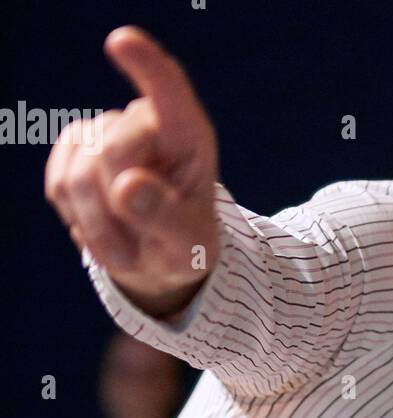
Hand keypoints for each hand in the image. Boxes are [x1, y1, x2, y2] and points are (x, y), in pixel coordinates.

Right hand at [45, 26, 219, 313]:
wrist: (157, 257)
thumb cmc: (183, 245)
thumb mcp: (189, 246)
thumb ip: (167, 218)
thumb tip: (127, 186)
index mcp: (187, 136)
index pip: (169, 92)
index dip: (146, 66)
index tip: (122, 41)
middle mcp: (143, 122)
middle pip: (112, 151)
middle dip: (122, 205)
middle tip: (147, 237)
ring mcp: (102, 131)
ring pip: (80, 177)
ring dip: (102, 226)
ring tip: (130, 240)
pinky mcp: (70, 149)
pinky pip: (59, 188)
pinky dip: (80, 222)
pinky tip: (105, 227)